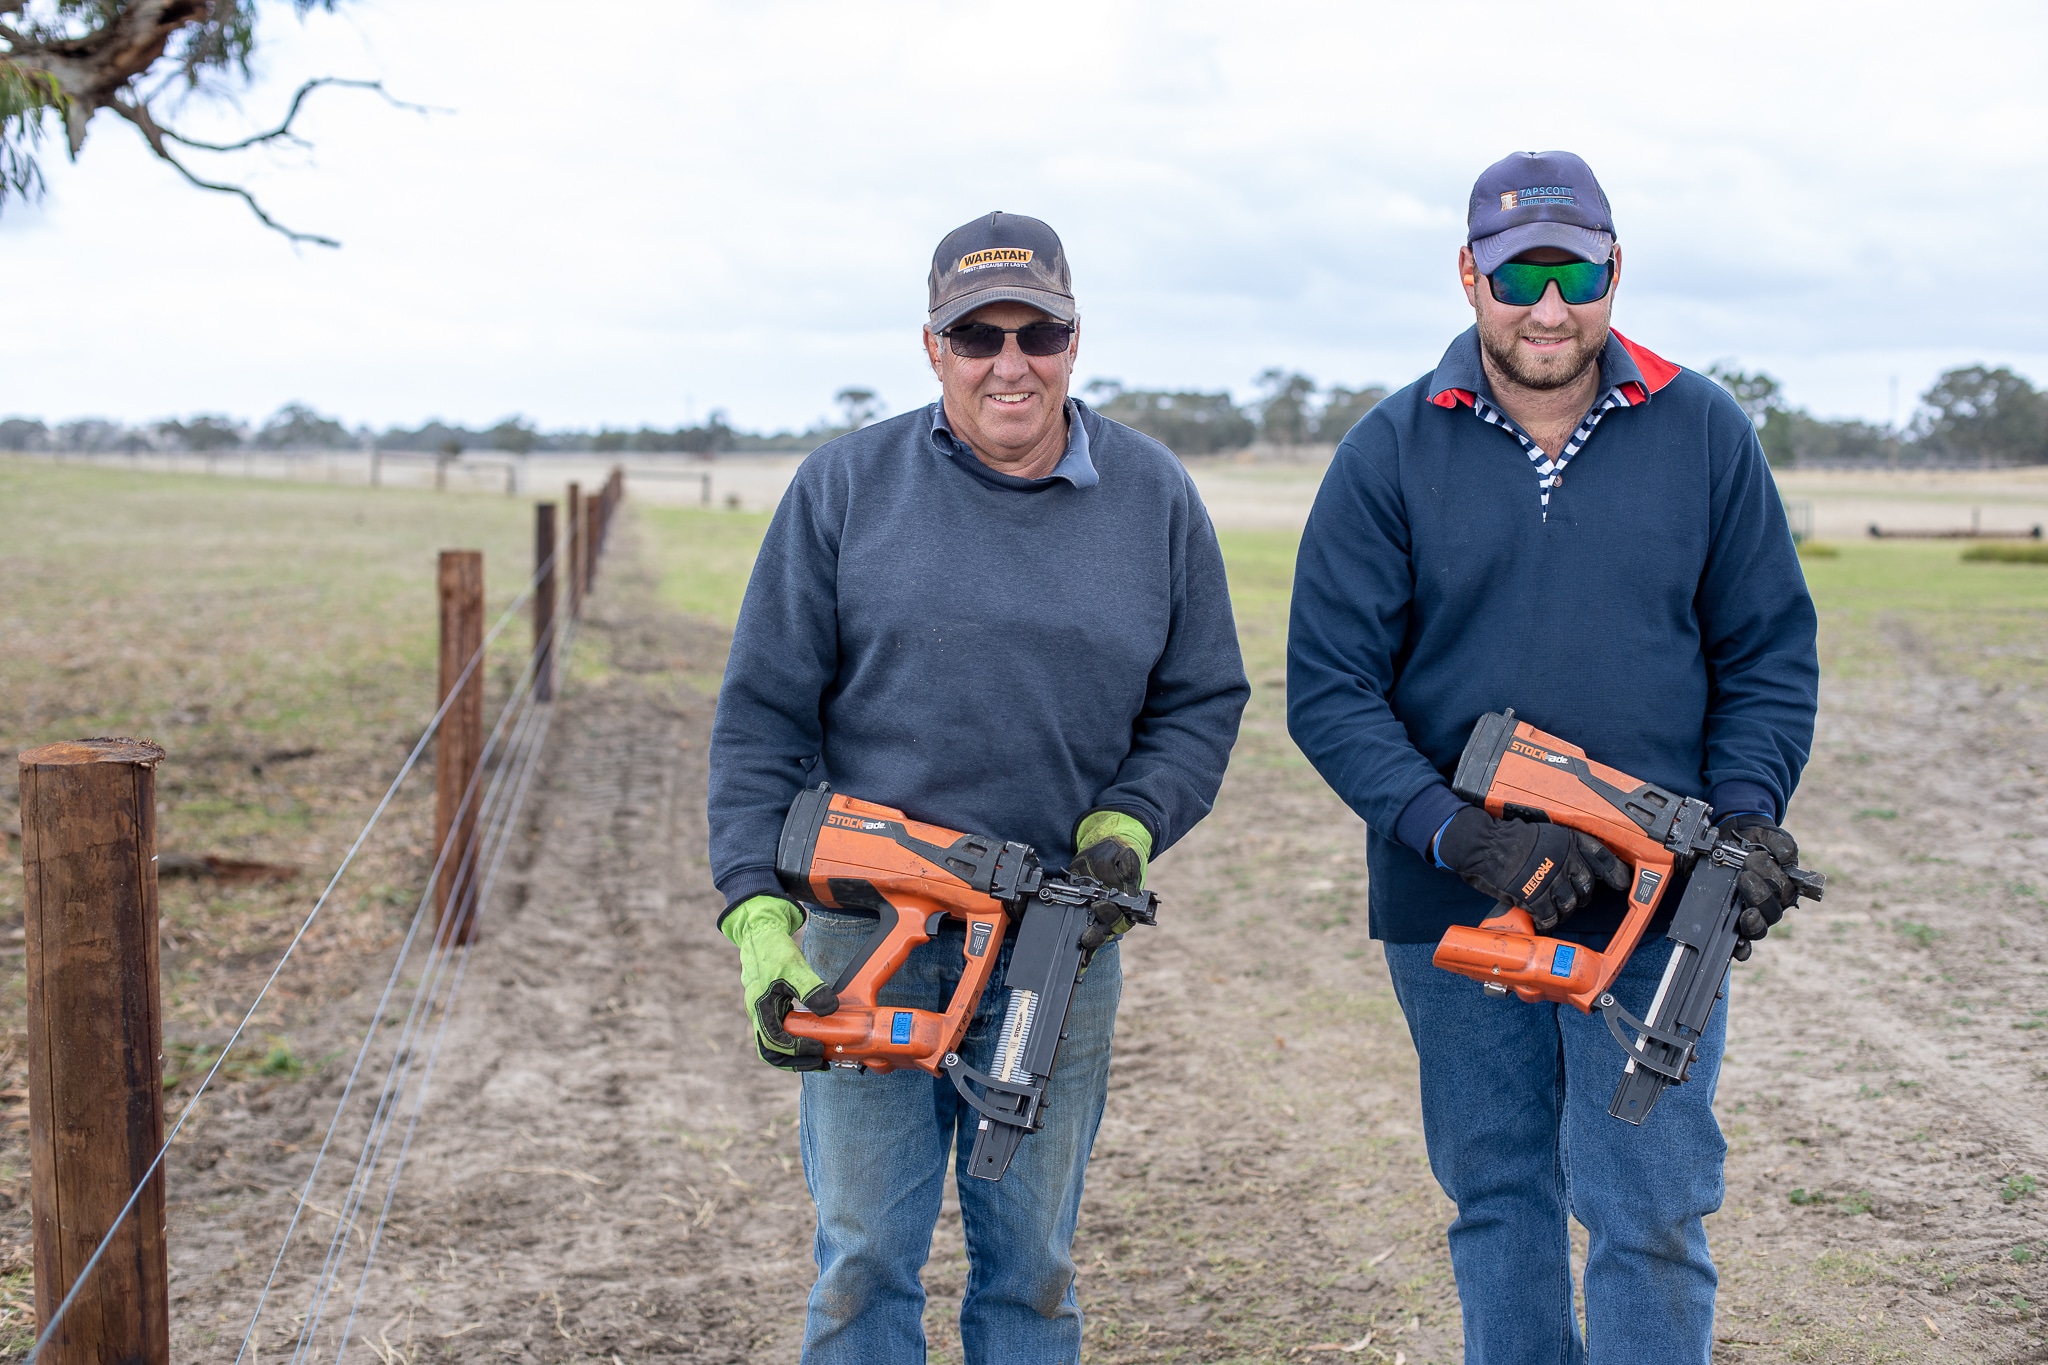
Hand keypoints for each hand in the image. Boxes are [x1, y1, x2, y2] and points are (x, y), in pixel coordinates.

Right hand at [720, 895, 838, 1069]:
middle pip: (771, 1052)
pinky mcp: (771, 1007)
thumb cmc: (772, 948)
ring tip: (820, 1057)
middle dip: (795, 1062)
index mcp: (759, 1008)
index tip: (819, 1049)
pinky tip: (814, 1037)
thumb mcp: (794, 967)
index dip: (797, 1051)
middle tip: (820, 1063)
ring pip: (775, 1044)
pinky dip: (795, 1040)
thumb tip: (830, 1010)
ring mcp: (763, 1011)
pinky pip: (780, 1032)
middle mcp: (758, 1014)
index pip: (775, 1042)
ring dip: (795, 1055)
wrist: (759, 932)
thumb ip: (811, 989)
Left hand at [1070, 809, 1151, 951]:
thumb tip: (1131, 874)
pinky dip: (1067, 925)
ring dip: (1083, 937)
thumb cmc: (1120, 851)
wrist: (1103, 845)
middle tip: (1086, 935)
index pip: (1123, 918)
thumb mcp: (1127, 854)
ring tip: (1075, 941)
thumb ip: (1130, 865)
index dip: (1112, 917)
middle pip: (1106, 930)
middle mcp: (1112, 910)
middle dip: (1096, 935)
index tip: (1099, 906)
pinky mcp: (1079, 905)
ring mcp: (1095, 910)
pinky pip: (1074, 919)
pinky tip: (1059, 928)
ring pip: (1091, 930)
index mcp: (1128, 903)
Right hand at [1437, 806, 1629, 932]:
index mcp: (1568, 840)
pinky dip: (1546, 922)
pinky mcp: (1536, 895)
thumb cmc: (1507, 839)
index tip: (1622, 882)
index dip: (1614, 871)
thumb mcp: (1543, 835)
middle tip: (1568, 897)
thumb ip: (1562, 850)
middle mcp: (1565, 858)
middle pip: (1586, 886)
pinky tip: (1541, 922)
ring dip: (1562, 910)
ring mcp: (1551, 878)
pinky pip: (1549, 915)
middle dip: (1581, 895)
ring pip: (1569, 904)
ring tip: (1550, 908)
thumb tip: (1578, 869)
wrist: (1481, 844)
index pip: (1602, 856)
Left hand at [1716, 815, 1799, 952]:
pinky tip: (1738, 945)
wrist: (1731, 844)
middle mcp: (1772, 905)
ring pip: (1760, 928)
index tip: (1754, 862)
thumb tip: (1787, 857)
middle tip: (1744, 876)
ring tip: (1744, 911)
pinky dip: (1742, 948)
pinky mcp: (1736, 923)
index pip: (1785, 893)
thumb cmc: (1756, 842)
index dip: (1773, 882)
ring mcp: (1754, 915)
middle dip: (1759, 894)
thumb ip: (1781, 844)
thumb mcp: (1769, 836)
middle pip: (1772, 911)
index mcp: (1784, 887)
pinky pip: (1743, 943)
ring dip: (1753, 921)